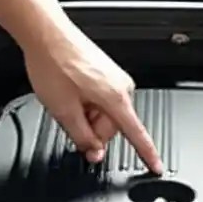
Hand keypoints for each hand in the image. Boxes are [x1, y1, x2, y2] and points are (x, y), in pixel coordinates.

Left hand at [23, 20, 163, 173]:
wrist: (46, 34)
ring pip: (103, 114)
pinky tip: (70, 91)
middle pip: (111, 127)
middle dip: (90, 129)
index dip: (147, 154)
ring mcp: (114, 78)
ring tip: (66, 99)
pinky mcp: (105, 73)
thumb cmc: (54, 64)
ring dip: (85, 115)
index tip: (156, 167)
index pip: (136, 134)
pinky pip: (100, 99)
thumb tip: (94, 152)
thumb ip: (82, 138)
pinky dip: (85, 102)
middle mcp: (121, 87)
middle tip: (68, 116)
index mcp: (115, 98)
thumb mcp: (63, 111)